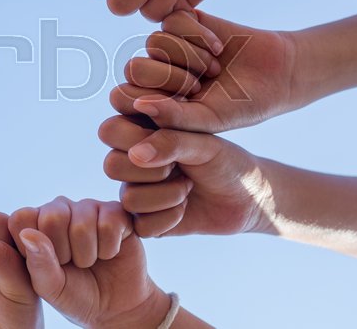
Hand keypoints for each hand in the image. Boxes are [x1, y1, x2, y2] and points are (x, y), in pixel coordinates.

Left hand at [8, 197, 170, 328]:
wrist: (114, 307)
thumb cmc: (75, 295)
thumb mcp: (50, 287)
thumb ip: (38, 262)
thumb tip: (27, 233)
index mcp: (35, 222)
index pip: (22, 217)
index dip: (36, 247)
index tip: (47, 265)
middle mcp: (59, 209)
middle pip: (52, 217)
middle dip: (64, 252)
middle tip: (71, 264)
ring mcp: (87, 207)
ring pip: (82, 224)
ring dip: (88, 254)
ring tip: (90, 261)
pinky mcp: (115, 211)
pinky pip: (109, 224)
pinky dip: (109, 248)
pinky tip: (108, 253)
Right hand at [99, 116, 271, 237]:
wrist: (246, 198)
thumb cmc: (226, 163)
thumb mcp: (205, 145)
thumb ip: (171, 141)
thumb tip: (135, 153)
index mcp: (139, 131)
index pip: (110, 131)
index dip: (135, 139)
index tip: (171, 142)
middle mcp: (131, 160)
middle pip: (111, 166)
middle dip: (154, 171)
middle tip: (180, 168)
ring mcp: (135, 190)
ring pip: (128, 198)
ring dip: (167, 196)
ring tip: (187, 188)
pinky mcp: (143, 219)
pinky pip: (141, 225)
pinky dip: (169, 219)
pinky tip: (184, 210)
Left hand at [111, 10, 297, 132]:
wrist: (277, 74)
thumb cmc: (241, 105)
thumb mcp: (209, 120)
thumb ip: (173, 117)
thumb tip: (138, 104)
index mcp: (151, 101)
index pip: (124, 96)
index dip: (156, 99)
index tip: (189, 104)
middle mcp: (154, 73)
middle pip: (134, 67)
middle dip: (172, 78)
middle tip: (201, 84)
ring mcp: (167, 46)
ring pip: (154, 42)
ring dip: (191, 56)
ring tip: (214, 68)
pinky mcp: (183, 21)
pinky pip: (174, 20)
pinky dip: (200, 35)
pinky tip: (219, 47)